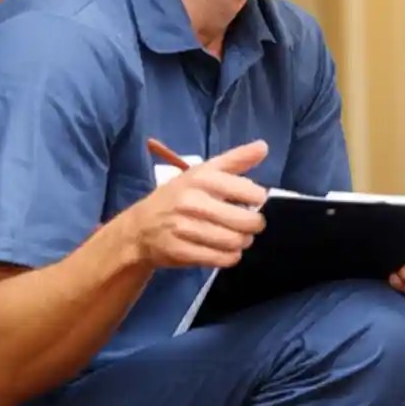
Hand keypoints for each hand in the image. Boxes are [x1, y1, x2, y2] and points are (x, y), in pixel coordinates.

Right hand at [125, 141, 268, 268]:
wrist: (140, 227)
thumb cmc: (179, 196)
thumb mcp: (203, 172)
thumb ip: (236, 160)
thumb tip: (263, 146)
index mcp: (202, 178)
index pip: (249, 191)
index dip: (257, 199)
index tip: (253, 201)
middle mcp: (193, 202)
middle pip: (246, 221)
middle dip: (254, 225)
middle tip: (249, 224)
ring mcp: (185, 228)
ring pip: (235, 242)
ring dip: (242, 242)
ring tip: (237, 237)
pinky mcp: (181, 251)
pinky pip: (221, 259)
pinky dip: (230, 257)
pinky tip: (226, 250)